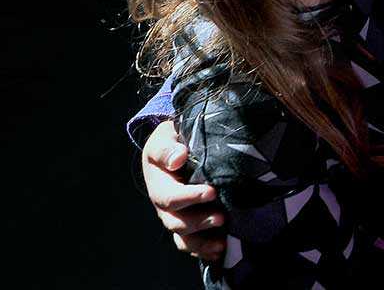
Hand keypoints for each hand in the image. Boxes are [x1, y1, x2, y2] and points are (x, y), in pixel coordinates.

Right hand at [143, 120, 225, 261]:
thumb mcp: (165, 137)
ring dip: (201, 243)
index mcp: (158, 183)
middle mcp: (164, 204)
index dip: (189, 197)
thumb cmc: (173, 139)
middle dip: (198, 223)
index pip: (169, 196)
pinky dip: (203, 250)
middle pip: (176, 222)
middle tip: (222, 218)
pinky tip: (220, 252)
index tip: (212, 192)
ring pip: (182, 238)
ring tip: (221, 244)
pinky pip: (190, 243)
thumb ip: (168, 148)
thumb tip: (178, 158)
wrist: (176, 147)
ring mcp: (175, 216)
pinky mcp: (187, 223)